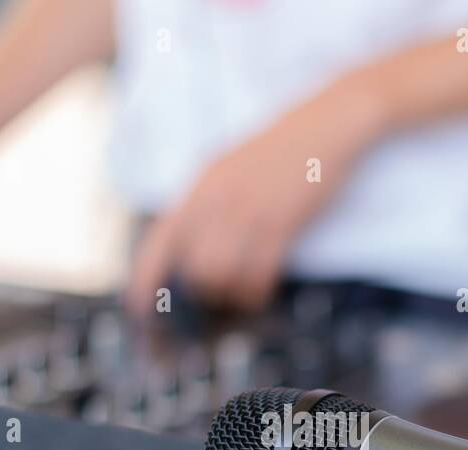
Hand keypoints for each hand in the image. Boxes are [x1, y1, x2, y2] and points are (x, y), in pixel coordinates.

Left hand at [126, 77, 384, 316]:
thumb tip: (192, 249)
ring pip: (222, 275)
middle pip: (192, 268)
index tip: (139, 307)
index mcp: (201, 184)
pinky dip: (256, 292)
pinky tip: (261, 293)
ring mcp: (249, 209)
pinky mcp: (281, 222)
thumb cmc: (283, 149)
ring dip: (230, 296)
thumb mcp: (231, 167)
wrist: (328, 124)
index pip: (161, 239)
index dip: (145, 278)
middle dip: (200, 296)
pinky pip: (258, 273)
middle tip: (212, 307)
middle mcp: (218, 198)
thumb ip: (209, 201)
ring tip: (240, 299)